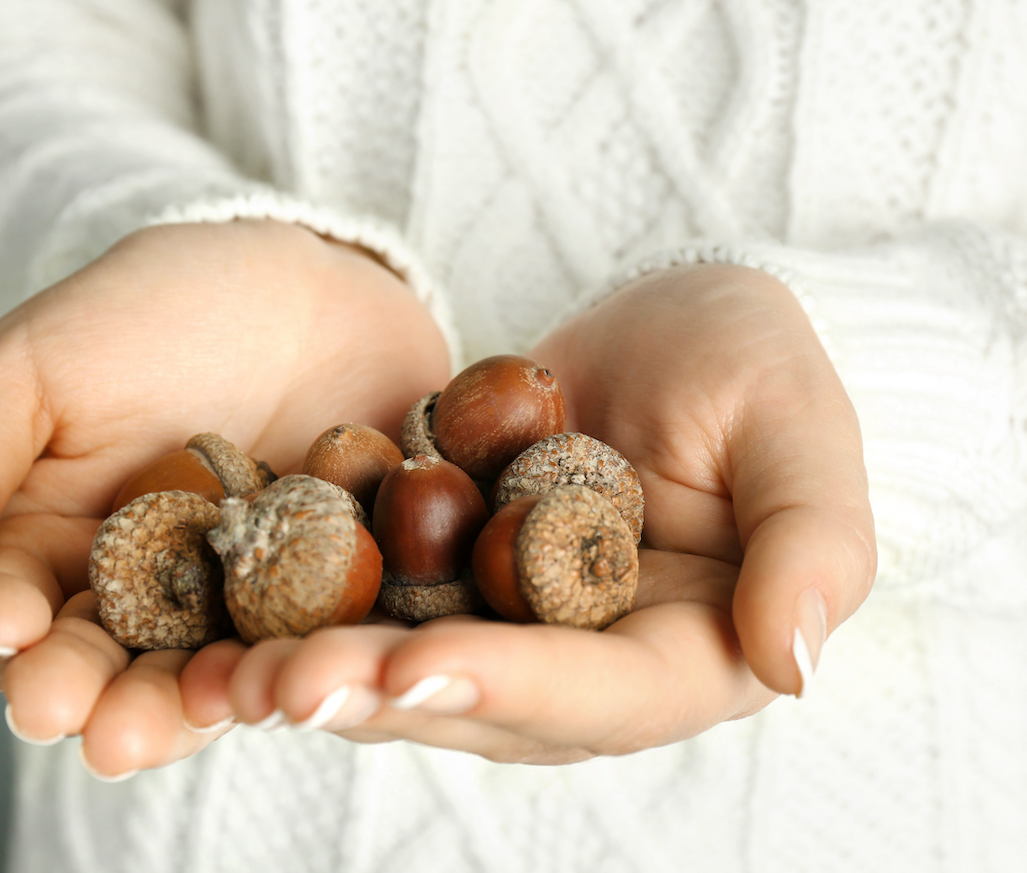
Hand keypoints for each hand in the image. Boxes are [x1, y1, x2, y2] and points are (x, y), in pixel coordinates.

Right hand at [0, 220, 450, 775]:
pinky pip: (299, 656)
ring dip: (167, 713)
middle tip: (58, 704)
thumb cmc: (153, 317)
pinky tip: (274, 682)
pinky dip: (283, 675)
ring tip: (152, 721)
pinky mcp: (318, 616)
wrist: (309, 295)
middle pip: (93, 674)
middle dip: (72, 692)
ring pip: (192, 686)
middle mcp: (133, 608)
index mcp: (44, 557)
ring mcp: (228, 620)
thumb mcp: (34, 367)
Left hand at [186, 263, 874, 763]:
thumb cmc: (752, 364)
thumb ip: (813, 543)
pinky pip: (366, 600)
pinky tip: (213, 611)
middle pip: (481, 700)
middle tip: (278, 687)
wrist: (669, 325)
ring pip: (406, 668)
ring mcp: (504, 627)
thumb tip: (795, 664)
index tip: (418, 668)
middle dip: (379, 696)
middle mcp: (583, 663)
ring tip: (221, 671)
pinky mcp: (441, 579)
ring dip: (316, 674)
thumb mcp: (799, 428)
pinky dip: (297, 608)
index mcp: (686, 651)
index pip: (603, 692)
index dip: (512, 684)